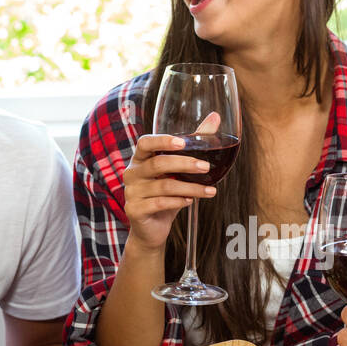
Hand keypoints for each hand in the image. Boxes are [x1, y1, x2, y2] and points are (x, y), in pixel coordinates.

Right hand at [121, 113, 220, 252]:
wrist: (152, 228)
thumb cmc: (166, 194)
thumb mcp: (180, 170)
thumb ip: (194, 143)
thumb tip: (214, 117)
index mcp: (140, 159)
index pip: (145, 143)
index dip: (163, 141)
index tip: (183, 142)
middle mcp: (132, 173)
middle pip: (158, 164)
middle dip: (185, 164)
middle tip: (206, 167)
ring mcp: (131, 192)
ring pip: (164, 186)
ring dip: (190, 187)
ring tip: (209, 190)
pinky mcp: (135, 210)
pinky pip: (159, 203)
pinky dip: (178, 202)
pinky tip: (191, 201)